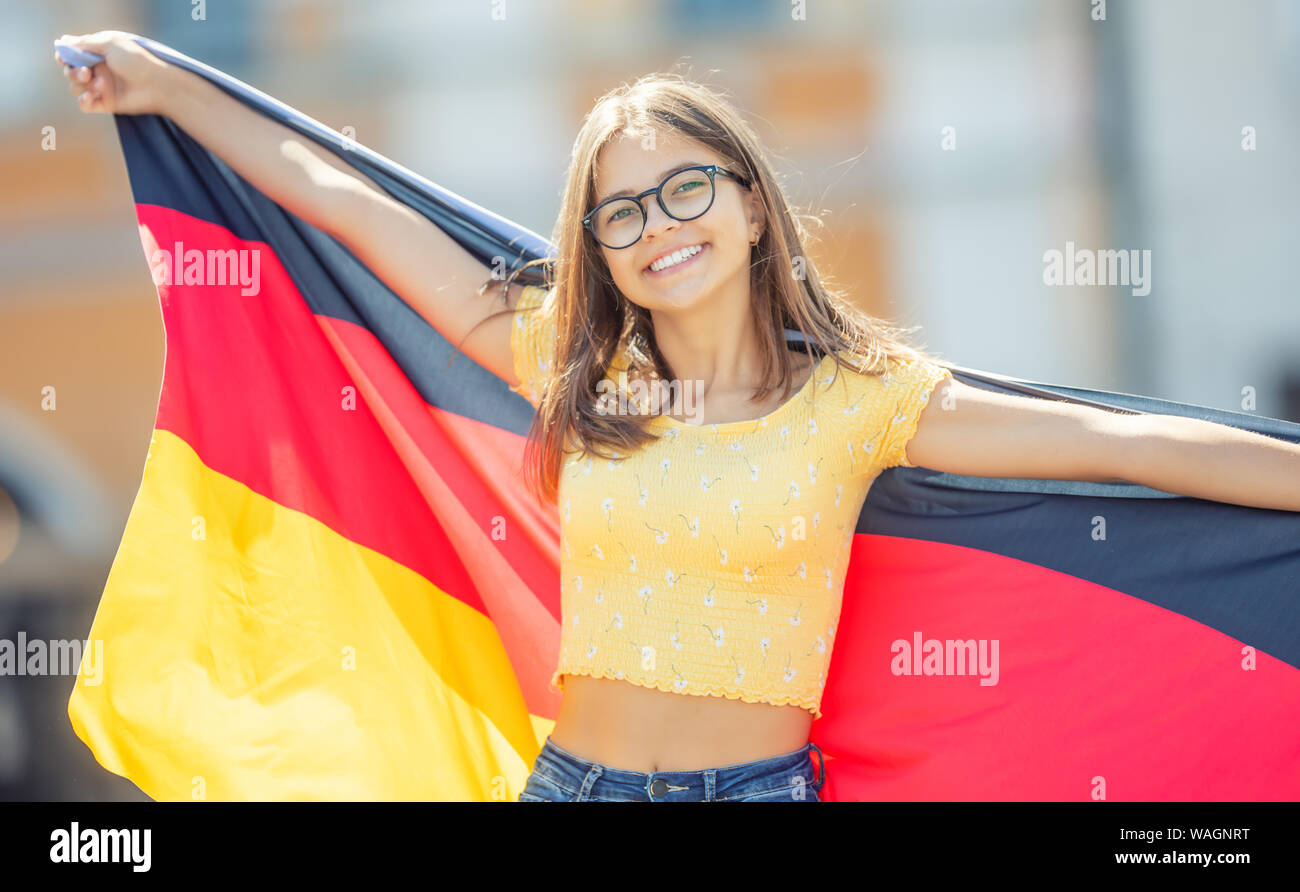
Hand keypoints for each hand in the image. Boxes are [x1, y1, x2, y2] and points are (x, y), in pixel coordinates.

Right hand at [54, 30, 168, 115]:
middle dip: (73, 72)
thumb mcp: (110, 44)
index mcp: (98, 53)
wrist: (158, 85)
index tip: (62, 57)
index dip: (64, 56)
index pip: (72, 54)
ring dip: (82, 85)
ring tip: (102, 84)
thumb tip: (63, 41)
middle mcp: (98, 69)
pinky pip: (85, 105)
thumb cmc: (137, 60)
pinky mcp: (107, 103)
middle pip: (70, 71)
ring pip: (75, 87)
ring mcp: (102, 87)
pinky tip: (90, 97)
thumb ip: (86, 43)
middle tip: (86, 74)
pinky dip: (83, 101)